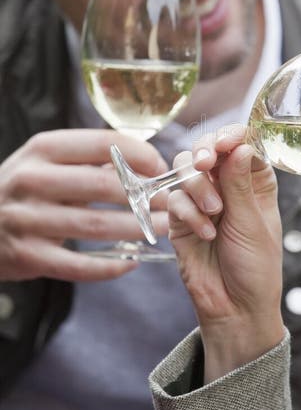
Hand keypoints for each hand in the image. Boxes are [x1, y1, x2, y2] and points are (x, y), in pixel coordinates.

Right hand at [0, 129, 168, 281]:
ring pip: (95, 227)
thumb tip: (144, 163)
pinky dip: (108, 266)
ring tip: (162, 230)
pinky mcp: (27, 256)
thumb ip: (90, 162)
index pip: (102, 143)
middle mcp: (32, 181)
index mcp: (42, 150)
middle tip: (168, 203)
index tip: (160, 167)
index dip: (139, 154)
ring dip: (136, 229)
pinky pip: (77, 265)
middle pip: (103, 186)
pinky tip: (130, 263)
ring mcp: (27, 220)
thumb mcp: (46, 163)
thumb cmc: (23, 189)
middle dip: (144, 196)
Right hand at [168, 126, 284, 381]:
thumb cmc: (256, 268)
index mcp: (255, 182)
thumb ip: (240, 184)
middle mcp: (228, 186)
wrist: (234, 309)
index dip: (232, 136)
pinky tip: (205, 234)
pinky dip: (187, 213)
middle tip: (205, 164)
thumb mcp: (253, 224)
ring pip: (185, 169)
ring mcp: (202, 200)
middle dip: (204, 153)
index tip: (225, 142)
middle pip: (207, 149)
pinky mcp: (180, 219)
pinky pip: (173, 199)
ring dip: (196, 185)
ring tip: (214, 212)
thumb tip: (238, 145)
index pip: (242, 144)